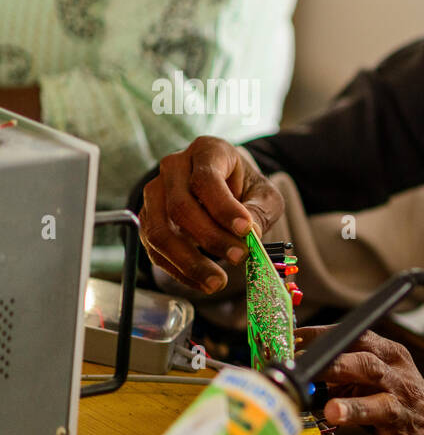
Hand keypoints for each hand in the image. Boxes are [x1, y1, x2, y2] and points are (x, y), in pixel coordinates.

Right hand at [139, 136, 284, 292]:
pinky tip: (203, 282)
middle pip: (180, 206)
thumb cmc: (246, 190)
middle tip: (238, 257)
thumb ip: (259, 211)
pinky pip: (156, 250)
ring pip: (160, 231)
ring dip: (189, 262)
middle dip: (210, 238)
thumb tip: (250, 234)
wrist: (226, 190)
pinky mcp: (148, 220)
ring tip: (218, 282)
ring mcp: (155, 193)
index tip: (245, 230)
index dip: (224, 208)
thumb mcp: (264, 195)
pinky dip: (180, 271)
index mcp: (206, 151)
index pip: (206, 178)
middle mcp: (173, 167)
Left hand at [295, 327, 423, 434]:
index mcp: (391, 360)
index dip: (328, 338)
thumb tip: (293, 365)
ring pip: (384, 408)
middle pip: (370, 368)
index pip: (359, 339)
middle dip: (339, 367)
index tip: (296, 341)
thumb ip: (345, 367)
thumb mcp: (382, 375)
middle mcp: (399, 383)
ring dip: (358, 408)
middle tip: (309, 371)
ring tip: (332, 412)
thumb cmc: (402, 402)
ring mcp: (408, 416)